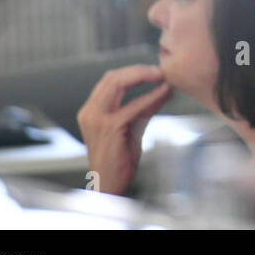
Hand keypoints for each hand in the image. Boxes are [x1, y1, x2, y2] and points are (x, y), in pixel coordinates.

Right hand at [76, 64, 171, 195]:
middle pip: (113, 77)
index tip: (154, 71)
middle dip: (139, 70)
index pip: (110, 80)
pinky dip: (151, 96)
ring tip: (162, 77)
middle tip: (160, 71)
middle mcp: (90, 112)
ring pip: (119, 83)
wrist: (109, 184)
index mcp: (91, 110)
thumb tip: (164, 90)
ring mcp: (98, 119)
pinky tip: (164, 93)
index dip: (133, 71)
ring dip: (143, 76)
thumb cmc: (118, 159)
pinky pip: (134, 105)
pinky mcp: (111, 127)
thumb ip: (144, 108)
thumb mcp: (132, 126)